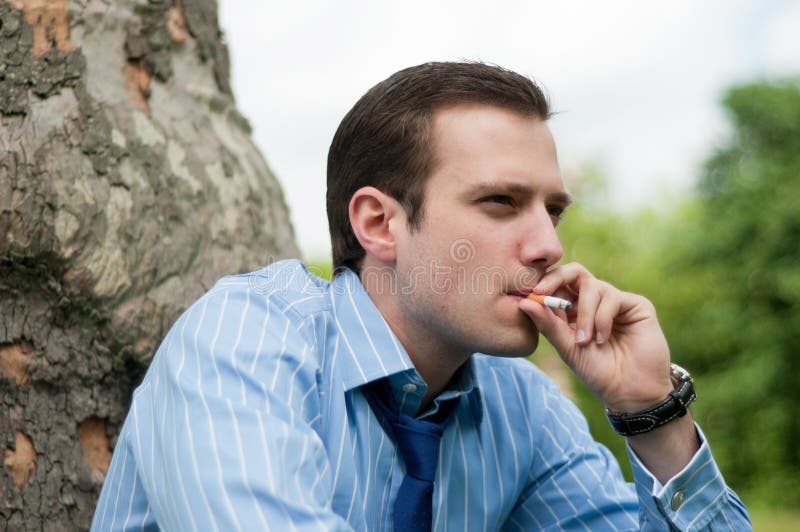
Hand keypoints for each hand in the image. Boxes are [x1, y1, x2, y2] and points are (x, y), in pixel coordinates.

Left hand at [518, 262, 672, 412]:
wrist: (629, 392)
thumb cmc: (597, 372)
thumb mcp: (567, 347)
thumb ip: (548, 324)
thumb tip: (523, 302)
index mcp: (574, 310)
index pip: (557, 284)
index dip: (543, 283)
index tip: (530, 292)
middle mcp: (594, 302)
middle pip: (574, 272)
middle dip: (556, 279)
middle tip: (542, 291)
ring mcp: (615, 301)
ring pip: (592, 286)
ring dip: (584, 314)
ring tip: (585, 341)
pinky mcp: (636, 305)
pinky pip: (612, 297)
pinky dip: (602, 318)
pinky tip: (602, 339)